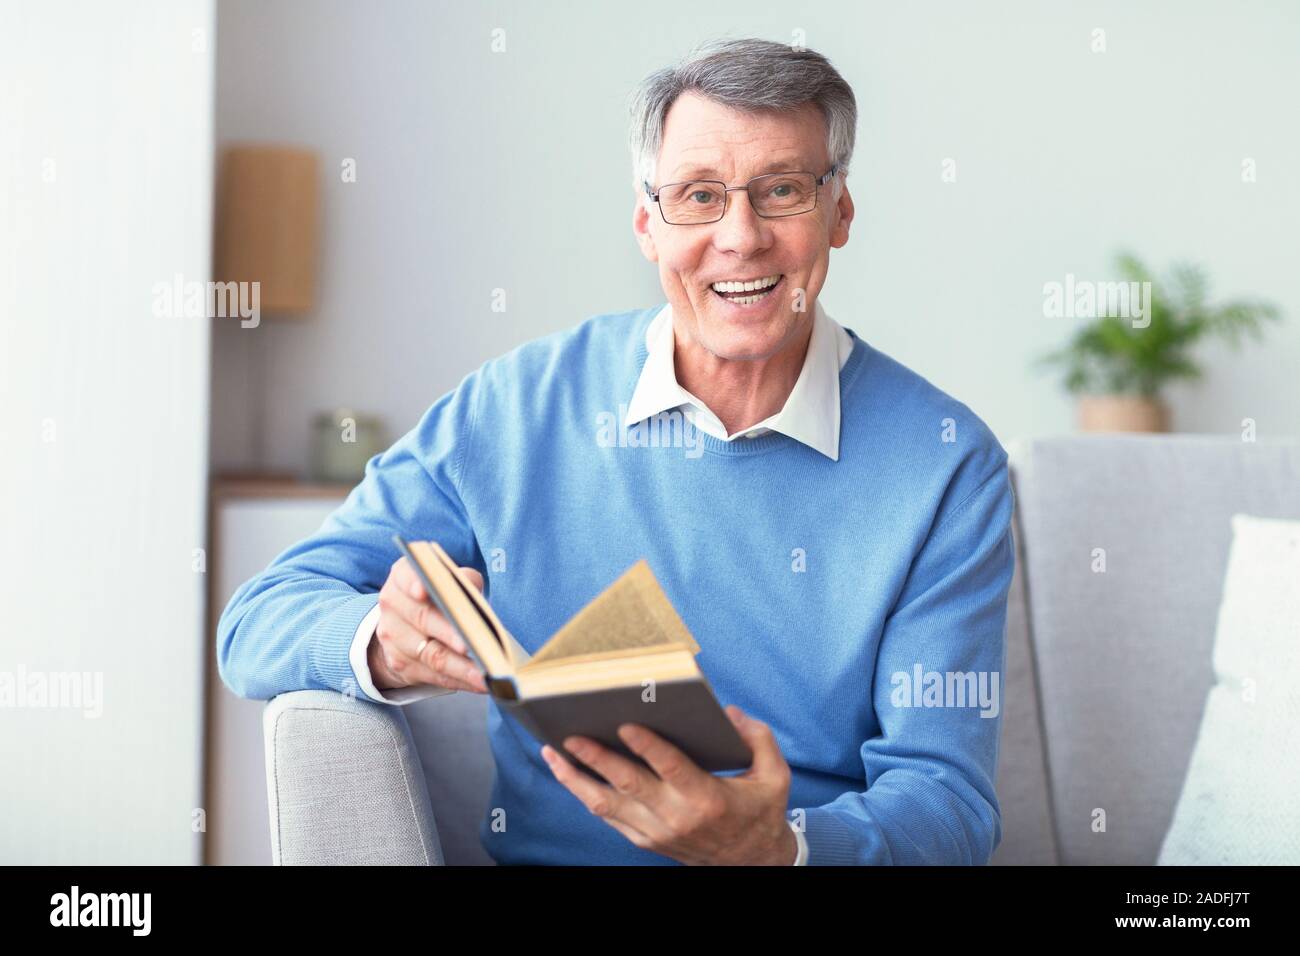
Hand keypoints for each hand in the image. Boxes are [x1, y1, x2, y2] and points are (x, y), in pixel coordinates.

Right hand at [367, 554, 488, 693]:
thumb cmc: (437, 598)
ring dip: (461, 667)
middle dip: (450, 633)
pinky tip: (479, 683)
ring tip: (486, 674)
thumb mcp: (447, 580)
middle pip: (423, 619)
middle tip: (473, 644)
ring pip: (430, 654)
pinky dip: (459, 680)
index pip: (406, 577)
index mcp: (402, 577)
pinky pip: (433, 676)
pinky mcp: (401, 665)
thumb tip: (475, 592)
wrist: (405, 625)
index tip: (425, 590)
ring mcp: (393, 638)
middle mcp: (392, 605)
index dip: (415, 583)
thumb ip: (462, 580)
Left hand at [540, 705, 797, 864]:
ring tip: (553, 752)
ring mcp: (655, 832)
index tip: (625, 724)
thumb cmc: (759, 811)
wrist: (751, 861)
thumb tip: (730, 713)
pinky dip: (583, 794)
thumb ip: (758, 740)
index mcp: (706, 798)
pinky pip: (606, 816)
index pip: (670, 768)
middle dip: (597, 758)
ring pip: (606, 804)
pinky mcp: (644, 840)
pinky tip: (568, 772)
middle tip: (572, 734)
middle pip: (628, 784)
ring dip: (576, 778)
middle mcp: (676, 817)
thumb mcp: (775, 776)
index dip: (647, 746)